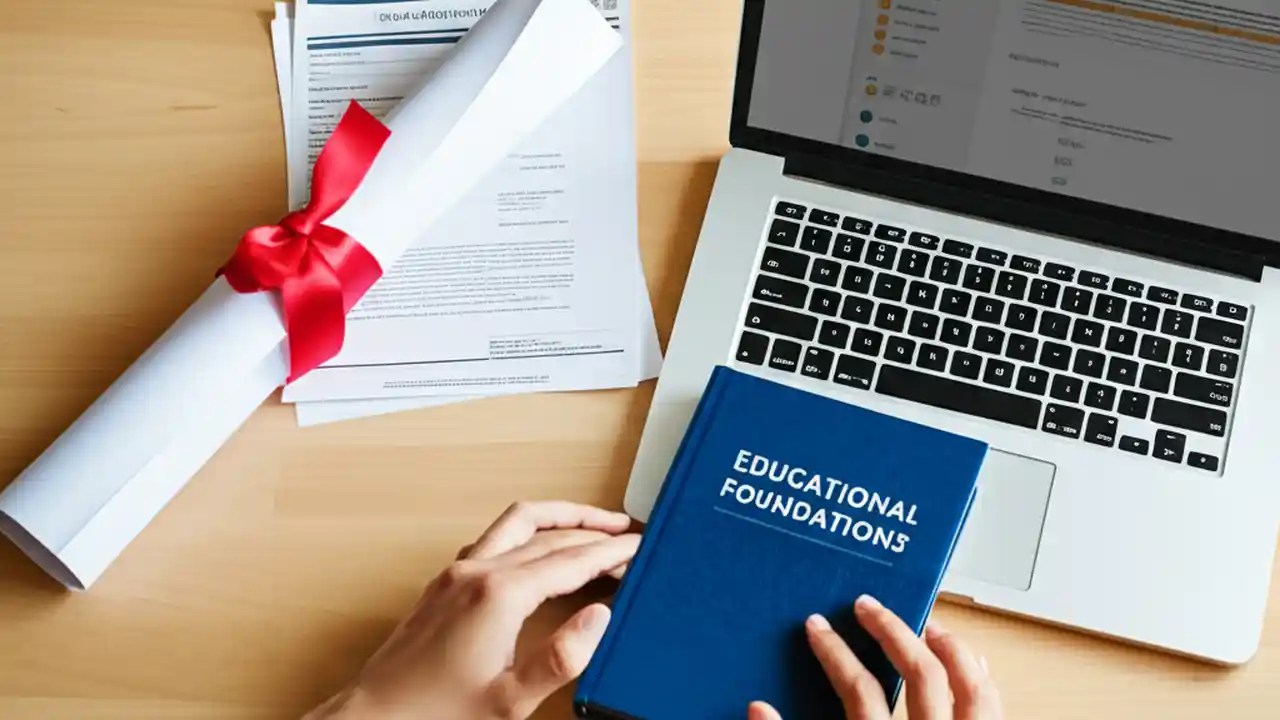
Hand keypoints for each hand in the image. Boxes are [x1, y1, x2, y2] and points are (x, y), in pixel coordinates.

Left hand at [305, 501, 638, 719]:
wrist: (376, 717)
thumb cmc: (436, 714)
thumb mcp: (510, 700)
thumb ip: (561, 657)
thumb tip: (599, 618)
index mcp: (498, 595)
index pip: (570, 561)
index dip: (610, 553)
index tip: (637, 547)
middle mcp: (476, 572)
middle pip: (548, 535)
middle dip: (592, 531)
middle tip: (625, 537)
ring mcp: (456, 573)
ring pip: (518, 523)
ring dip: (559, 518)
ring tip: (590, 523)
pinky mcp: (444, 583)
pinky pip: (495, 537)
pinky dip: (528, 530)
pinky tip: (536, 544)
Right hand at [749, 596, 1001, 719]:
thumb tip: (757, 708)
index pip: (861, 693)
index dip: (836, 654)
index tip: (818, 627)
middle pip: (923, 675)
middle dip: (893, 632)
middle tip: (868, 605)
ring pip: (974, 689)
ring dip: (951, 650)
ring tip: (926, 626)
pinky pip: (994, 709)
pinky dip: (983, 682)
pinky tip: (973, 665)